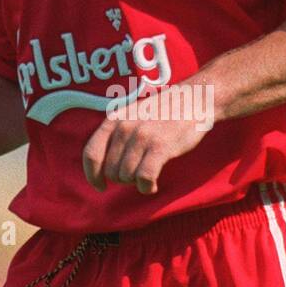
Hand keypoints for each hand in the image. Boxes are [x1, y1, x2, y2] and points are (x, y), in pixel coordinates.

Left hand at [82, 87, 213, 194]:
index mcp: (113, 119)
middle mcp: (124, 127)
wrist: (195, 99)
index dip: (92, 175)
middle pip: (111, 171)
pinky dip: (147, 187)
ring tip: (148, 175)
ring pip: (127, 177)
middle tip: (138, 173)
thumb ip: (115, 135)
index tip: (100, 186)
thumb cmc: (163, 111)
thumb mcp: (131, 115)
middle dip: (123, 178)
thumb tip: (101, 166)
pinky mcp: (160, 146)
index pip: (91, 153)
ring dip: (137, 182)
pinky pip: (145, 178)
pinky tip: (153, 186)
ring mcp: (142, 136)